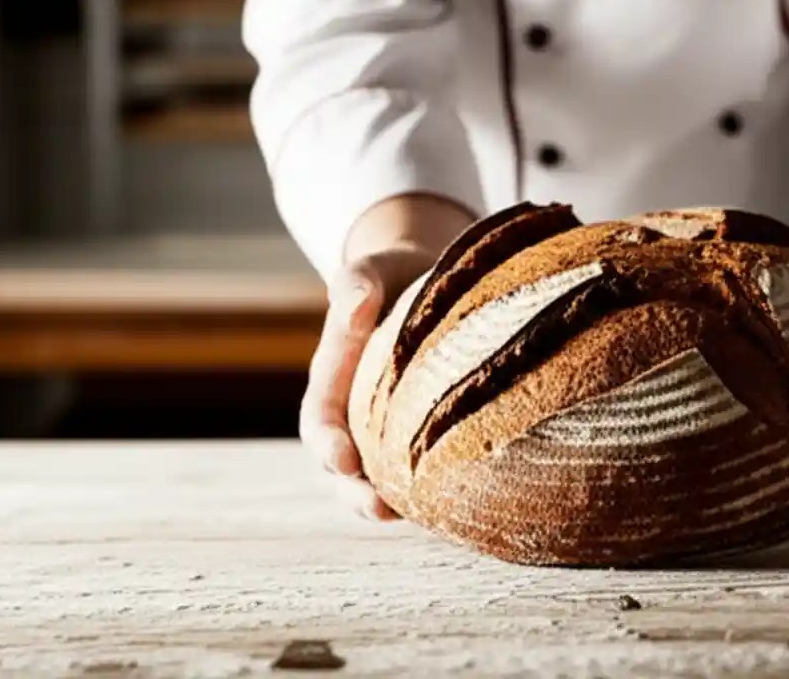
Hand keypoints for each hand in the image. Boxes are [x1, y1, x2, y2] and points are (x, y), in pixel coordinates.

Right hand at [299, 194, 473, 519]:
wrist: (420, 275)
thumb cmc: (391, 274)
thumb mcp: (372, 270)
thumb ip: (358, 286)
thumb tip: (358, 306)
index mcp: (334, 379)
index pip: (321, 420)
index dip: (328, 444)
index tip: (343, 460)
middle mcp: (356, 413)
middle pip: (345, 467)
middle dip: (356, 493)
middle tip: (381, 510)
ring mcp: (387, 428)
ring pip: (383, 477)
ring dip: (396, 502)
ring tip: (422, 518)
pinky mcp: (422, 432)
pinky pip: (424, 467)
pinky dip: (436, 488)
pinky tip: (467, 501)